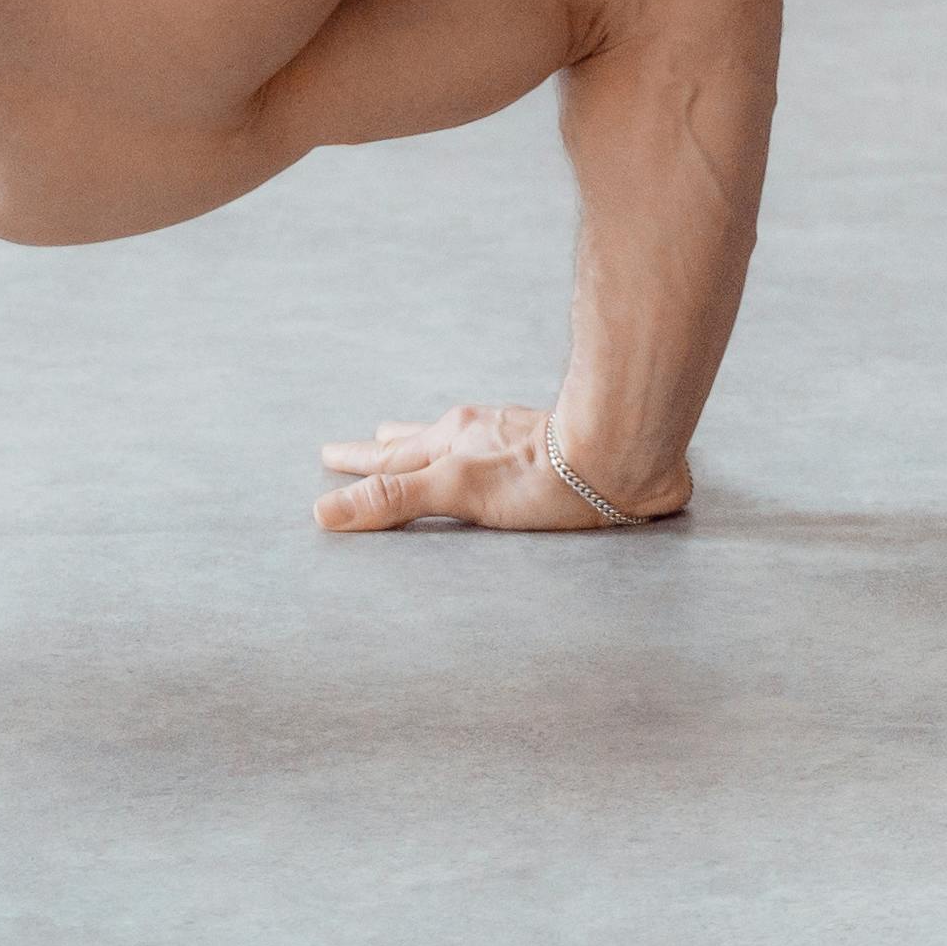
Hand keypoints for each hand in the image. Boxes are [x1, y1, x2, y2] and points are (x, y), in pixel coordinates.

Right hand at [314, 399, 678, 534]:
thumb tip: (325, 511)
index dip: (358, 463)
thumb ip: (394, 500)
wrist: (621, 455)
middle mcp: (480, 434)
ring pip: (461, 440)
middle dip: (389, 447)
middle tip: (363, 441)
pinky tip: (495, 454)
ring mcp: (515, 439)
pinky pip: (499, 450)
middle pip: (422, 442)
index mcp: (452, 440)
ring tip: (415, 439)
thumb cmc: (540, 474)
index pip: (391, 458)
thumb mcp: (455, 489)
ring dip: (433, 443)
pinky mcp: (552, 451)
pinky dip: (479, 451)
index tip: (328, 457)